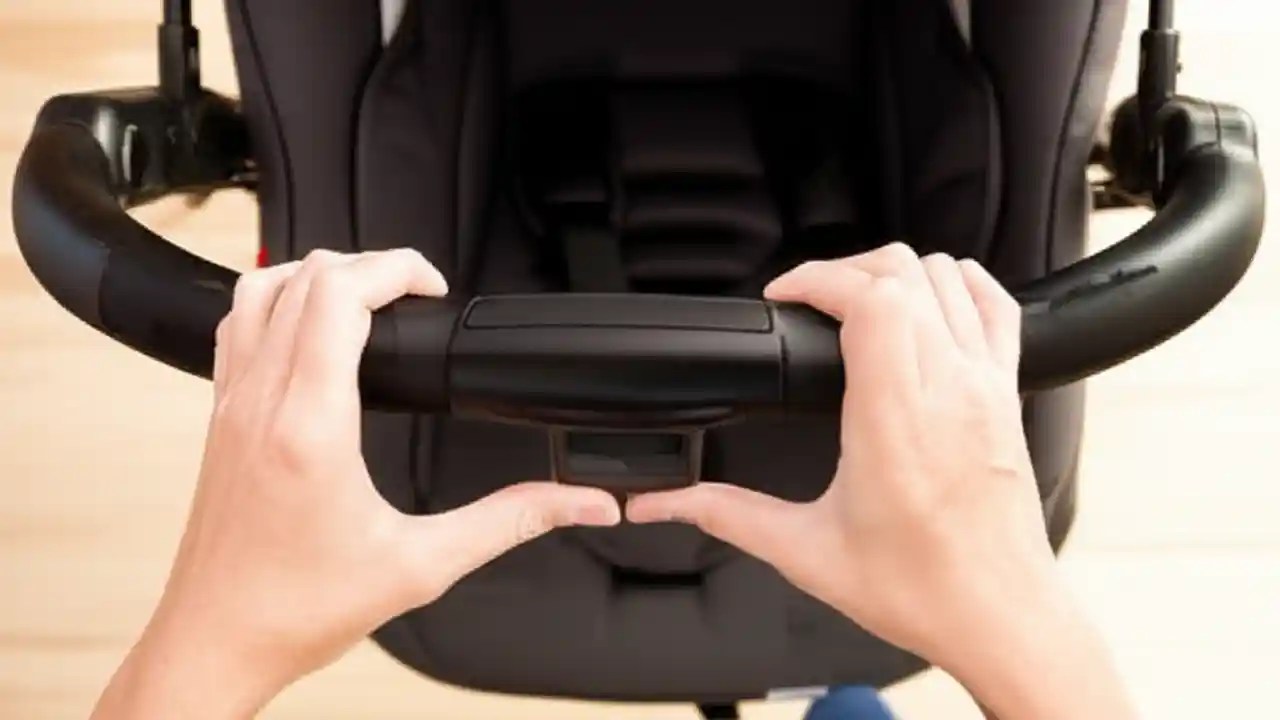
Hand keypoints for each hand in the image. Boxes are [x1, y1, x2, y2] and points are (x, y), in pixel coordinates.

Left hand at [92, 249, 620, 719]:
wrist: (218, 641)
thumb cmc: (296, 608)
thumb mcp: (423, 564)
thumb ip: (510, 522)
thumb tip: (576, 502)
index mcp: (310, 425)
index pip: (339, 293)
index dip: (396, 268)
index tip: (434, 289)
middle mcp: (261, 401)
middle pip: (303, 275)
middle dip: (369, 265)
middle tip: (415, 295)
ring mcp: (230, 404)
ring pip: (260, 289)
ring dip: (318, 276)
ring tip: (369, 300)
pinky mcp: (218, 417)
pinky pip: (237, 325)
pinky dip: (279, 304)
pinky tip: (314, 334)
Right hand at [628, 244, 1134, 717]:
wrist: (1001, 618)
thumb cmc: (921, 590)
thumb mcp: (806, 552)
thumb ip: (726, 515)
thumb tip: (664, 503)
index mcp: (894, 420)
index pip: (870, 299)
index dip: (816, 278)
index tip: (783, 298)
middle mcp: (946, 389)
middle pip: (902, 272)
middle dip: (843, 270)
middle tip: (807, 303)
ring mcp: (984, 385)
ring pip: (947, 277)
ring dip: (894, 273)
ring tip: (856, 303)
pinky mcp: (1007, 394)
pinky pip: (997, 306)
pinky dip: (961, 284)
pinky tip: (930, 302)